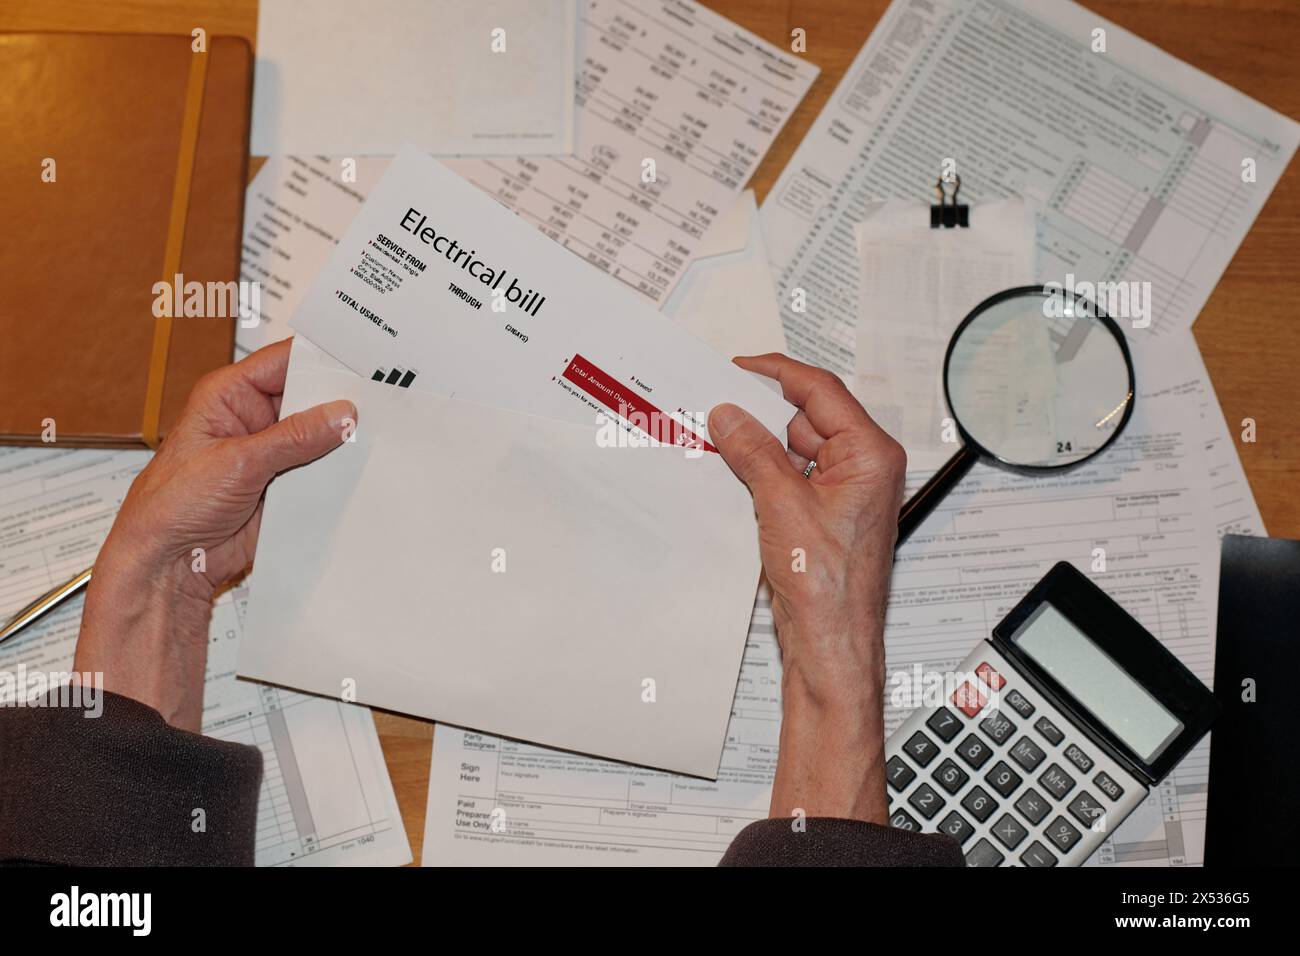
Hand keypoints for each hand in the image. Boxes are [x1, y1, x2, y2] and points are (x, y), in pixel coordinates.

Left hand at [75, 339, 355, 729]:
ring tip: (378, 432)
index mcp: (230, 395)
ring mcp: (271, 452)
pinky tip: (362, 467)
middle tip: (378, 399)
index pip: (285, 361)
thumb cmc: (171, 505)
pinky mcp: (285, 484)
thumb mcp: (237, 462)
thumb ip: (293, 438)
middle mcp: (253, 418)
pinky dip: (339, 471)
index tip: (361, 360)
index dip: (322, 357)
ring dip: (342, 439)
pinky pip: (320, 470)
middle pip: (309, 397)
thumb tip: (340, 415)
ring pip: (319, 435)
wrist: (169, 562)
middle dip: (340, 400)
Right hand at [709, 353, 905, 824]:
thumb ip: (754, 452)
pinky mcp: (823, 515)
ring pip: (793, 448)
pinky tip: (733, 479)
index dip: (776, 372)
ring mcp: (843, 492)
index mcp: (870, 454)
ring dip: (759, 449)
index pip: (821, 390)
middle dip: (762, 416)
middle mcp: (863, 468)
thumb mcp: (781, 504)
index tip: (737, 365)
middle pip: (806, 417)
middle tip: (717, 408)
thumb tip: (729, 415)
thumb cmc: (827, 587)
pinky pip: (789, 478)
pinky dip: (762, 475)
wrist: (830, 646)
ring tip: (720, 449)